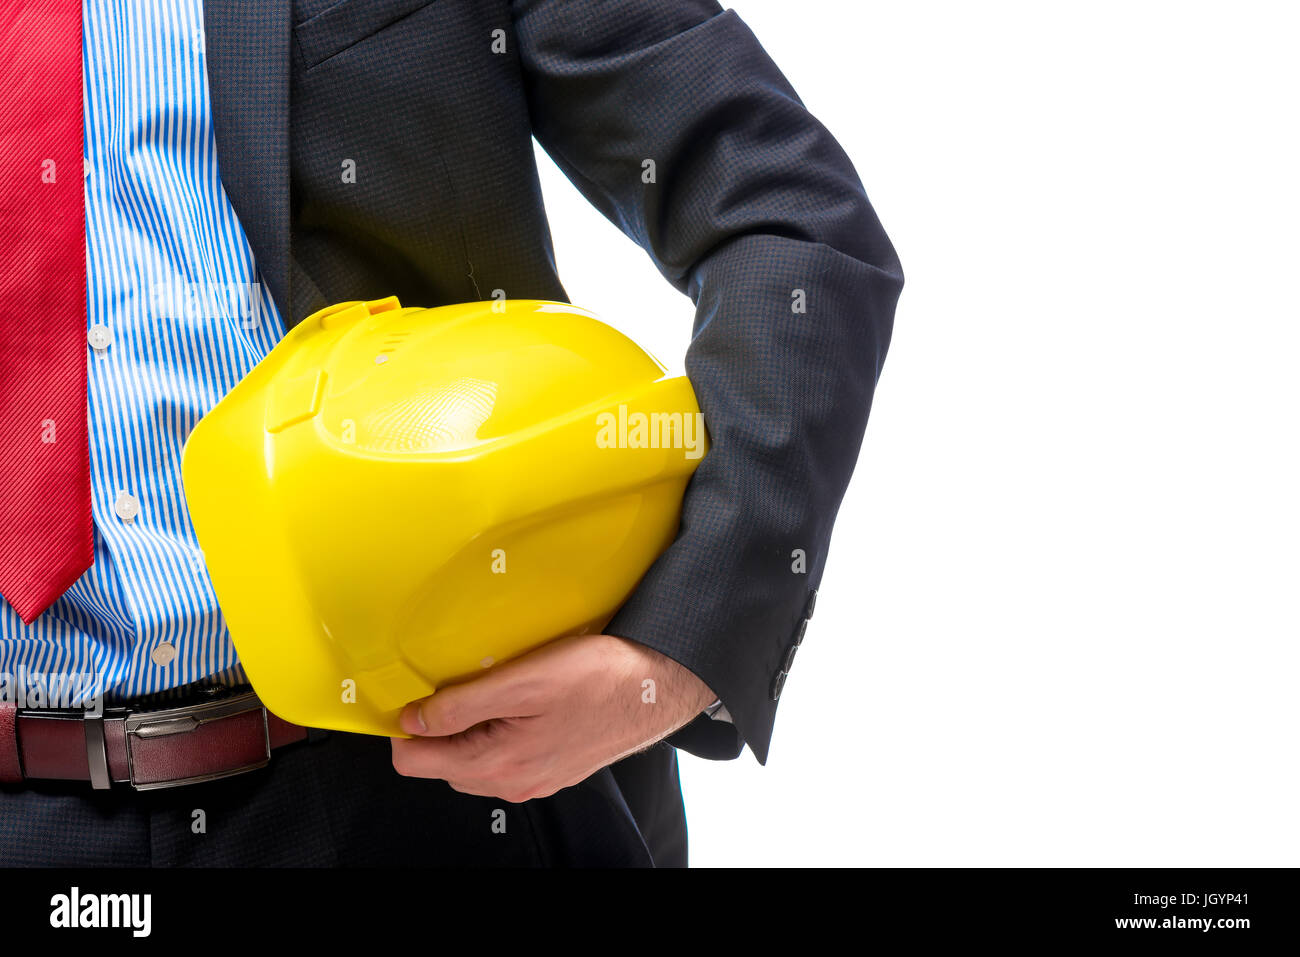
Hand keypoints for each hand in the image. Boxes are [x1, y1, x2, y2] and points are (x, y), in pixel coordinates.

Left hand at [390, 633, 716, 801]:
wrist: (658, 685)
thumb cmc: (602, 679)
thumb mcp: (521, 681)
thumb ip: (461, 704)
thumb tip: (412, 719)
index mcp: (500, 764)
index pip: (415, 761)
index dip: (404, 725)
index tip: (411, 693)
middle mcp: (515, 782)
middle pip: (441, 764)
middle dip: (436, 727)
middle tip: (453, 683)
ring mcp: (535, 779)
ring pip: (472, 761)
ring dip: (467, 728)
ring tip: (487, 688)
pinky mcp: (553, 768)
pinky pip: (503, 757)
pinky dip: (496, 731)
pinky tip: (515, 701)